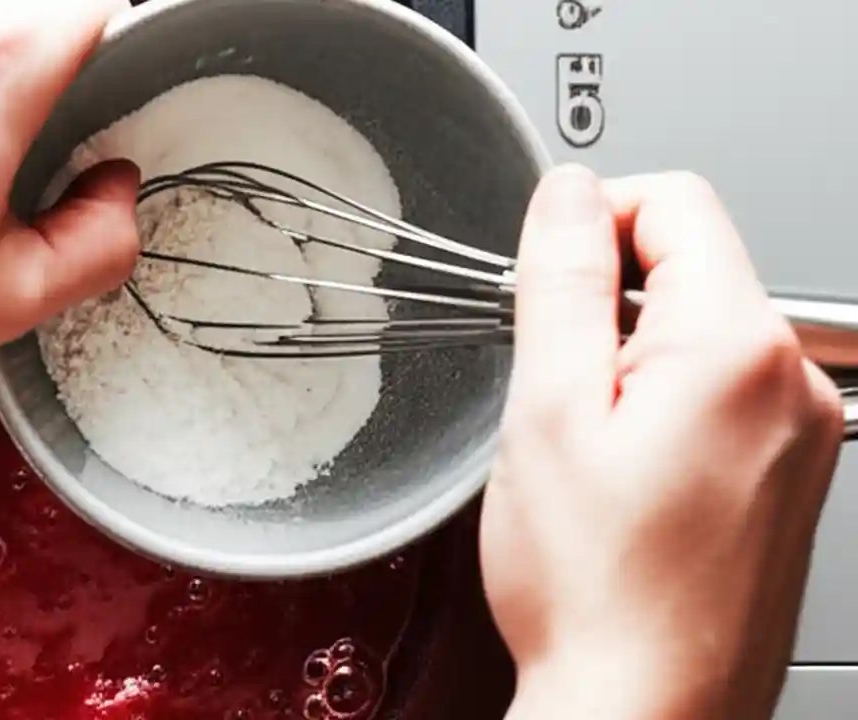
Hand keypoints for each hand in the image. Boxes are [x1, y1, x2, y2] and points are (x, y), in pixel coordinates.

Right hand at [482, 166, 842, 718]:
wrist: (644, 710)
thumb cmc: (597, 588)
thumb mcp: (549, 411)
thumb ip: (563, 282)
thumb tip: (568, 193)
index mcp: (739, 347)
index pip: (672, 202)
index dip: (591, 222)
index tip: (545, 282)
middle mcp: (795, 382)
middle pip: (689, 267)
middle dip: (607, 303)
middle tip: (555, 390)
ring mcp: (803, 433)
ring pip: (699, 334)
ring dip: (630, 361)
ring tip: (589, 447)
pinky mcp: (790, 475)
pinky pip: (720, 395)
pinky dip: (662, 409)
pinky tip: (624, 478)